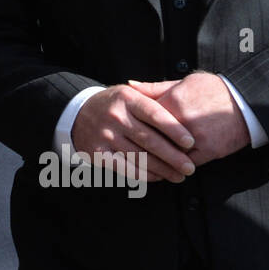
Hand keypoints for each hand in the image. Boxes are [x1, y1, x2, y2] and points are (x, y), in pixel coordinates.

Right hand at [71, 83, 196, 183]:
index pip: (155, 114)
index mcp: (126, 98)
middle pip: (149, 140)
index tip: (190, 142)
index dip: (174, 129)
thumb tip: (184, 107)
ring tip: (179, 175)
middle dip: (173, 156)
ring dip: (163, 169)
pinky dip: (145, 175)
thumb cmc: (113, 104)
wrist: (77, 114)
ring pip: (140, 157)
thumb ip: (153, 97)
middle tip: (190, 167)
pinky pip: (126, 168)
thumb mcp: (128, 93)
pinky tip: (158, 177)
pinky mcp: (99, 153)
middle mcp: (115, 116)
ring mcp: (106, 136)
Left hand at [129, 72, 249, 165]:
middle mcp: (182, 121)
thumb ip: (155, 88)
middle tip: (125, 150)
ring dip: (154, 160)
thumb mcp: (184, 81)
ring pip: (167, 154)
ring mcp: (196, 138)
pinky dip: (173, 168)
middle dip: (139, 145)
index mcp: (174, 101)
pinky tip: (164, 171)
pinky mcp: (208, 151)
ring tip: (141, 163)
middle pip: (152, 137)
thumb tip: (130, 85)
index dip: (132, 124)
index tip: (123, 130)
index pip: (144, 117)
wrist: (245, 103)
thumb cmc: (214, 89)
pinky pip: (185, 164)